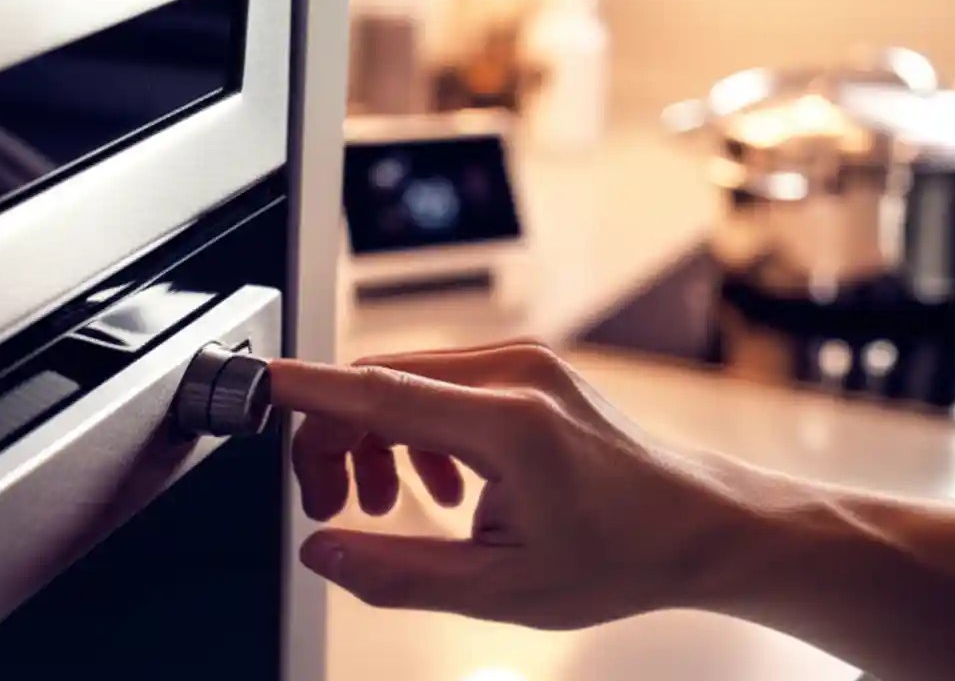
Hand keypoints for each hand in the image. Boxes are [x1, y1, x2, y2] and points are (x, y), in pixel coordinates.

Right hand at [270, 342, 755, 628]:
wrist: (700, 524)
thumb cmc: (624, 556)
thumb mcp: (503, 590)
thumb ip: (397, 573)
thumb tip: (322, 551)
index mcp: (511, 426)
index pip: (379, 392)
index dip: (305, 391)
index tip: (254, 385)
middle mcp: (516, 375)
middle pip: (379, 385)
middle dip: (335, 445)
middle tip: (332, 512)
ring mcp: (526, 363)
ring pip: (405, 382)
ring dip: (374, 440)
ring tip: (383, 507)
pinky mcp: (529, 369)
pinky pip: (441, 384)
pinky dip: (416, 431)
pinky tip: (438, 487)